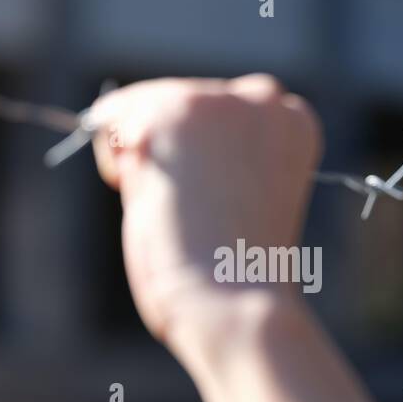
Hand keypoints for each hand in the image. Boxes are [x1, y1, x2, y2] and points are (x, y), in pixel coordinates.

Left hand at [88, 75, 321, 354]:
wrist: (236, 303)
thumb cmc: (234, 274)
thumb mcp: (242, 198)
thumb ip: (213, 158)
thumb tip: (128, 138)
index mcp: (292, 121)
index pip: (219, 115)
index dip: (200, 161)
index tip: (219, 207)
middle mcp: (262, 97)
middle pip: (181, 102)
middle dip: (170, 150)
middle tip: (196, 214)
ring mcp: (218, 100)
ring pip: (145, 108)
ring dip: (144, 155)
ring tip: (181, 208)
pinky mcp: (173, 110)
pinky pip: (110, 120)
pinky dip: (113, 158)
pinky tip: (152, 196)